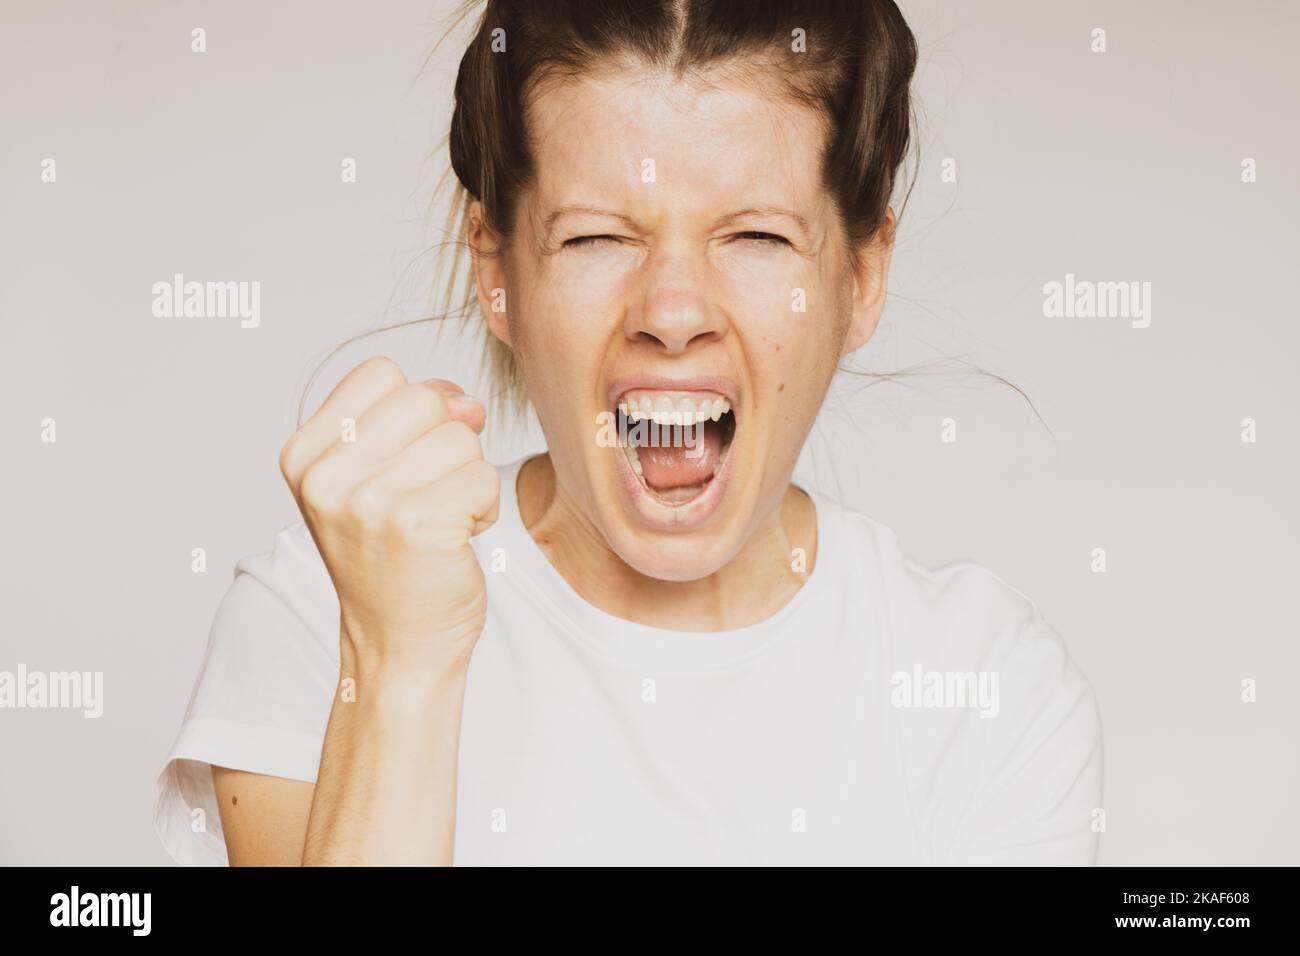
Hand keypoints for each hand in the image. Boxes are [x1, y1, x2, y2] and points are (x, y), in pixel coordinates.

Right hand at [278, 356, 498, 670]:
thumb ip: (412, 418)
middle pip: (424, 399)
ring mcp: (367, 501)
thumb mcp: (376, 476)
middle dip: (445, 444)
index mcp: (303, 454)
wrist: (398, 646)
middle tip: (425, 498)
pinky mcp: (416, 525)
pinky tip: (455, 541)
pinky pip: (483, 477)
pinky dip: (484, 509)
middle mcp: (324, 476)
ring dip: (467, 480)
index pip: (380, 372)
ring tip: (438, 523)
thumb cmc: (393, 558)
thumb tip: (466, 404)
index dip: (415, 408)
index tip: (407, 460)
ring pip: (461, 438)